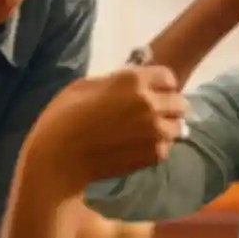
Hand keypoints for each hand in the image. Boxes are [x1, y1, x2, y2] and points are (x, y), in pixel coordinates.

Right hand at [24, 66, 188, 190]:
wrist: (59, 160)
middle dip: (168, 106)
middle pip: (179, 102)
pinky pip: (167, 146)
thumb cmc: (63, 118)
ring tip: (145, 133)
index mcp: (133, 81)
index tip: (152, 91)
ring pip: (177, 126)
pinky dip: (157, 147)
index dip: (159, 85)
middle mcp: (150, 103)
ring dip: (166, 128)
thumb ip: (116, 81)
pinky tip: (137, 148)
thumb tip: (132, 83)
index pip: (168, 77)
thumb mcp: (85, 86)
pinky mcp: (154, 154)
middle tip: (151, 114)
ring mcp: (155, 131)